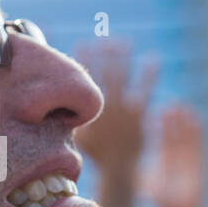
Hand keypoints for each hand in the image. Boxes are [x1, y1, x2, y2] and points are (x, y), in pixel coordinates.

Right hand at [74, 39, 158, 173]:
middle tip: (103, 38)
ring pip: (124, 78)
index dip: (85, 60)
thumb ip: (70, 120)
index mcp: (92, 110)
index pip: (87, 79)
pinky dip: (150, 75)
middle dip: (104, 54)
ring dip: (123, 59)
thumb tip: (54, 106)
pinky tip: (153, 60)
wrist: (118, 168)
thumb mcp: (80, 136)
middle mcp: (107, 107)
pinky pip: (146, 90)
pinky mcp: (140, 115)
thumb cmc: (98, 154)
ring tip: (122, 43)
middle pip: (106, 74)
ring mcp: (125, 110)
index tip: (83, 43)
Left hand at [143, 104, 205, 206]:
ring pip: (189, 138)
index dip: (163, 127)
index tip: (159, 112)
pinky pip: (201, 146)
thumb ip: (140, 177)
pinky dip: (200, 134)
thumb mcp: (148, 187)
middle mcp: (178, 159)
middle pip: (177, 135)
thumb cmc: (163, 204)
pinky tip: (198, 120)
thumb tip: (126, 170)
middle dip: (174, 121)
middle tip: (170, 104)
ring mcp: (191, 161)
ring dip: (187, 123)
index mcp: (165, 161)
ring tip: (184, 107)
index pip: (164, 139)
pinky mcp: (201, 164)